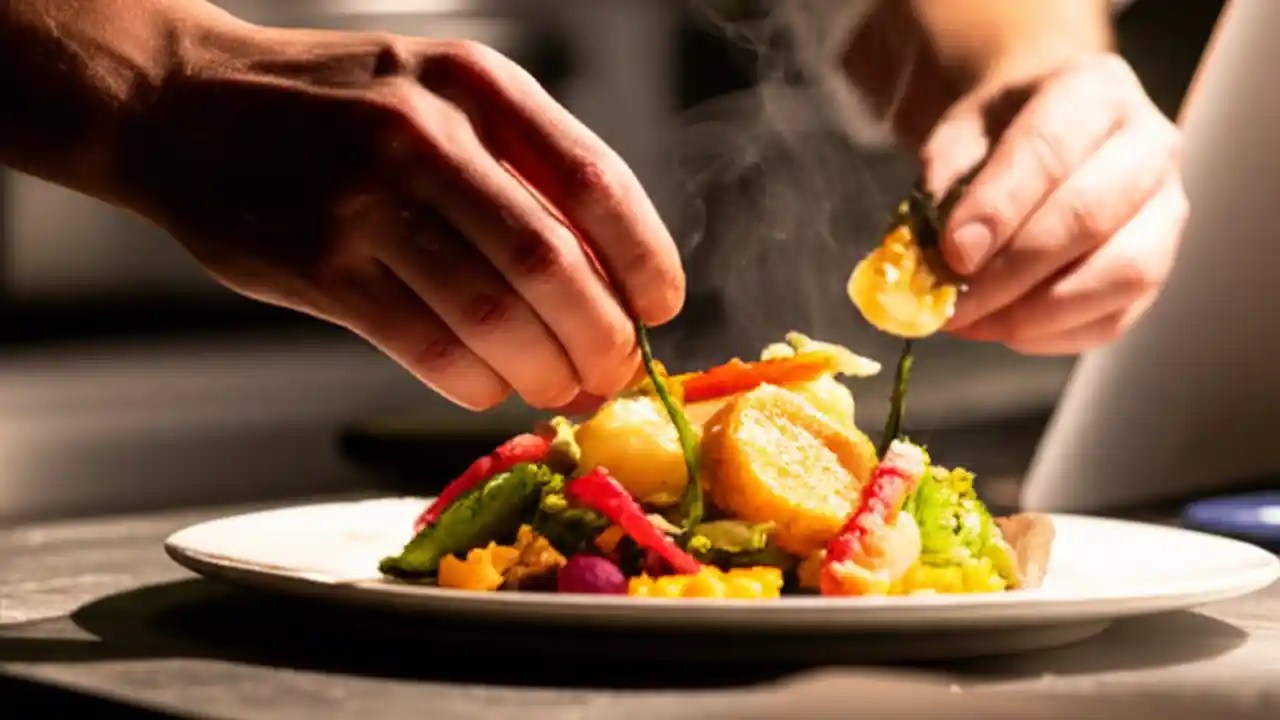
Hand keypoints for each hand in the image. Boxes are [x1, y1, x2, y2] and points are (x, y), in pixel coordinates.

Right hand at [121, 24, 681, 409]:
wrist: (187, 104)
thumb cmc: (339, 110)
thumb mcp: (441, 96)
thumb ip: (522, 170)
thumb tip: (610, 282)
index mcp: (476, 84)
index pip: (596, 182)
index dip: (644, 259)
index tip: (661, 307)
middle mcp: (424, 135)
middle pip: (552, 265)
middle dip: (601, 337)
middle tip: (612, 369)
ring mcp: (365, 202)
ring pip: (494, 318)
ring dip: (544, 372)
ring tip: (560, 386)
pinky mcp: (318, 267)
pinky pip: (428, 349)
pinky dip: (475, 383)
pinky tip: (488, 384)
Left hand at [920, 53, 1186, 353]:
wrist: (1041, 137)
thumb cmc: (995, 138)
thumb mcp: (957, 138)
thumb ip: (944, 190)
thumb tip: (932, 265)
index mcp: (1093, 91)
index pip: (1049, 151)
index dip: (999, 209)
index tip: (953, 255)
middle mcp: (1149, 145)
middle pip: (1088, 217)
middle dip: (1011, 273)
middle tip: (951, 305)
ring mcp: (1166, 209)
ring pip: (1121, 274)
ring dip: (1036, 313)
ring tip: (973, 323)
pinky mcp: (1161, 266)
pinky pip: (1117, 316)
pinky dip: (1054, 335)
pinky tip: (1004, 329)